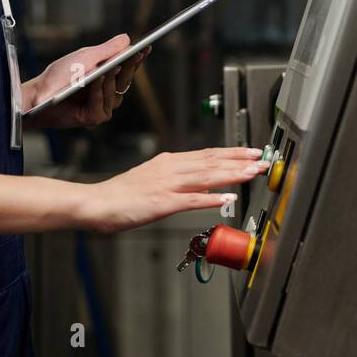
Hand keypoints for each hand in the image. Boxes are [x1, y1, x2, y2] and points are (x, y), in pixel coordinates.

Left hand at [23, 34, 151, 129]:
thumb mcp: (85, 57)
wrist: (38, 94)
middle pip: (125, 80)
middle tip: (135, 54)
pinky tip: (98, 79)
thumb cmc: (59, 76)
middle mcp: (107, 92)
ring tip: (113, 65)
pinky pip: (101, 104)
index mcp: (107, 76)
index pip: (127, 67)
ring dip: (111, 79)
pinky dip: (99, 91)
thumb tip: (128, 39)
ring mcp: (102, 106)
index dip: (137, 58)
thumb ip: (106, 50)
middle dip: (130, 66)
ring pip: (115, 93)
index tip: (146, 46)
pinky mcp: (93, 117)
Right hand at [79, 147, 267, 233]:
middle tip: (261, 159)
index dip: (231, 153)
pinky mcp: (161, 202)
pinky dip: (211, 198)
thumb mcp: (151, 180)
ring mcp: (167, 185)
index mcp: (168, 162)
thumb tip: (197, 183)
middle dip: (239, 160)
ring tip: (252, 172)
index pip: (206, 154)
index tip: (250, 152)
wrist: (95, 203)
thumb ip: (175, 180)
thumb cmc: (120, 196)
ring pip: (206, 176)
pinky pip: (191, 200)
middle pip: (211, 162)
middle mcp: (170, 169)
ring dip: (232, 174)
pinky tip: (227, 198)